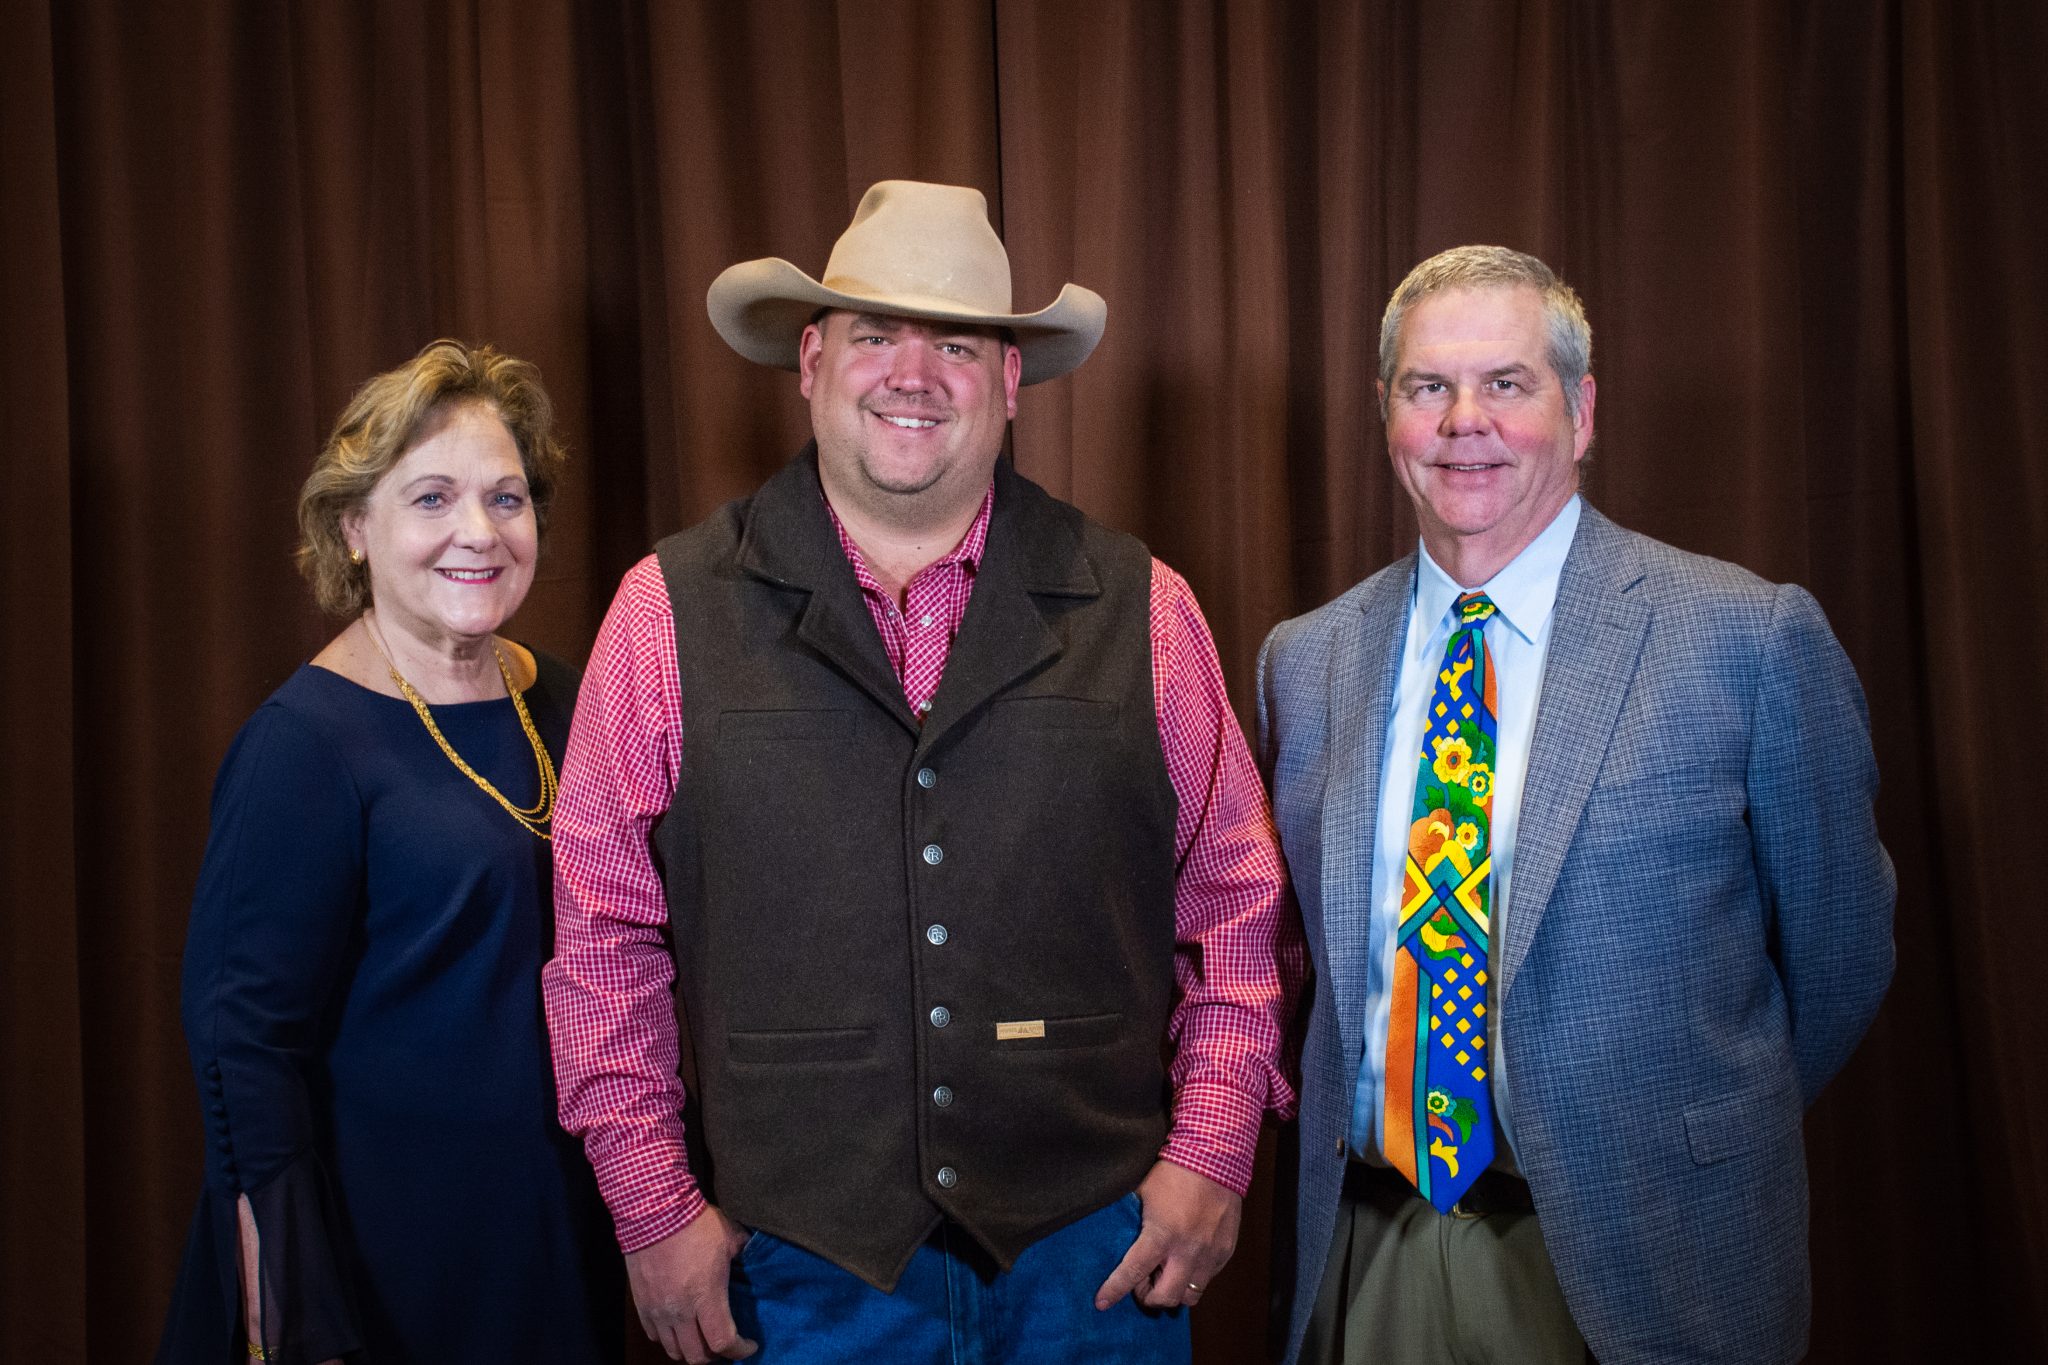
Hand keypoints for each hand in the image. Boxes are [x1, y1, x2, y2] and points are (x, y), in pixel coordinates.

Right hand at [624, 1206, 756, 1361]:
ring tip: (700, 1336)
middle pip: (696, 1356)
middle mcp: (680, 1311)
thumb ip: (743, 1254)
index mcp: (706, 1296)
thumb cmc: (695, 1223)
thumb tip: (751, 1257)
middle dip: (715, 1355)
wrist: (652, 1210)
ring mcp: (657, 1310)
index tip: (749, 1345)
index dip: (740, 1351)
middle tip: (724, 1342)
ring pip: (673, 1350)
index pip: (723, 1342)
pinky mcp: (641, 1304)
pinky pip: (654, 1335)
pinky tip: (678, 1325)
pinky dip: (668, 1337)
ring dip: (689, 1348)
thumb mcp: (730, 1236)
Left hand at [1093, 1159, 1242, 1310]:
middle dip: (1149, 1297)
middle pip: (1165, 1298)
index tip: (1101, 1303)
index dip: (1114, 1291)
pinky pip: (1208, 1278)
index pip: (1132, 1273)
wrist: (1215, 1158)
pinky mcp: (1226, 1251)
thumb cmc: (1174, 1171)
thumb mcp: (1142, 1192)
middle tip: (1142, 1283)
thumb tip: (1113, 1232)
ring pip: (1190, 1295)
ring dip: (1174, 1290)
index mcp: (1161, 1235)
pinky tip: (1186, 1259)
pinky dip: (1194, 1276)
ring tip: (1166, 1272)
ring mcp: (1210, 1253)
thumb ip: (1130, 1219)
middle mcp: (1187, 1250)